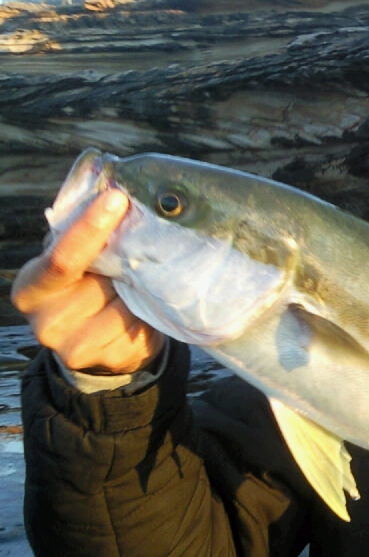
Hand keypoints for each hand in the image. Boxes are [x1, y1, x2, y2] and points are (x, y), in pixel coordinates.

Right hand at [11, 189, 163, 373]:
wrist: (100, 341)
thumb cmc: (90, 287)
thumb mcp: (79, 262)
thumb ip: (87, 239)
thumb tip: (120, 196)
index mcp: (32, 287)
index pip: (62, 257)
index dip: (90, 227)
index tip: (118, 199)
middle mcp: (45, 320)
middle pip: (101, 281)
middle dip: (127, 264)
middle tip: (142, 251)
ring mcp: (73, 346)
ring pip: (124, 304)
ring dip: (140, 289)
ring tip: (137, 285)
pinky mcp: (107, 360)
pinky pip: (139, 326)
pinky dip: (148, 312)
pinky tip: (143, 308)